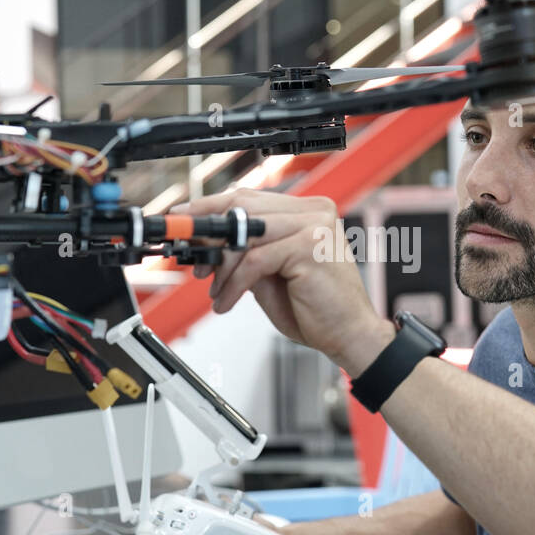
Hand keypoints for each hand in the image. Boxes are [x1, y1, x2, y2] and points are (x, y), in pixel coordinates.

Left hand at [170, 188, 395, 374]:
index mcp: (308, 211)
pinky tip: (227, 302)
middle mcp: (314, 212)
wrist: (350, 336)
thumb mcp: (271, 274)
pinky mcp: (309, 248)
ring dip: (223, 268)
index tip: (184, 219)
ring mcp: (314, 227)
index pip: (250, 199)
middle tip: (192, 259)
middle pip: (244, 208)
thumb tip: (207, 242)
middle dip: (210, 233)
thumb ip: (246, 252)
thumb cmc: (315, 308)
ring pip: (246, 236)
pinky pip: (254, 260)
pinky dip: (234, 284)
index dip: (211, 208)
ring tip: (217, 292)